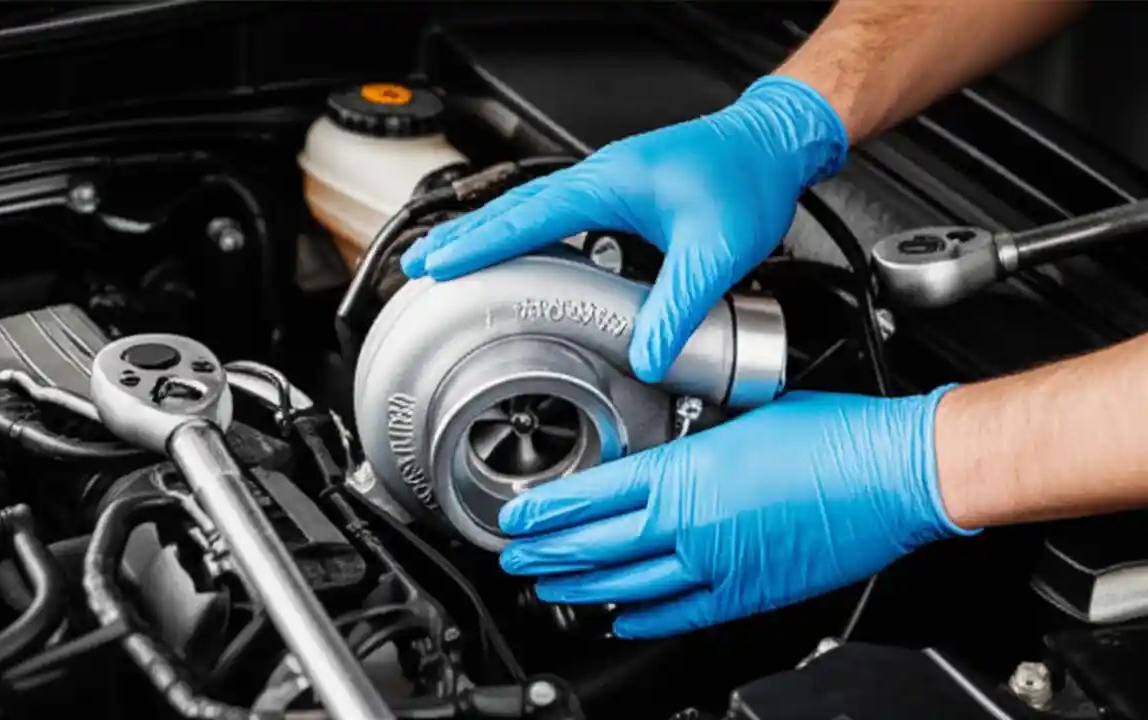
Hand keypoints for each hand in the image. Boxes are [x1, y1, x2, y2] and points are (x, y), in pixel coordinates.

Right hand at [401, 76, 847, 381]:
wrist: (772, 144)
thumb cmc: (746, 178)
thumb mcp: (714, 252)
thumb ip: (677, 307)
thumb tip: (647, 356)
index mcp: (608, 185)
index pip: (526, 218)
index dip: (479, 244)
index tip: (438, 264)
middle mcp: (598, 178)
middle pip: (511, 210)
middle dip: (462, 238)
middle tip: (419, 264)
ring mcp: (604, 183)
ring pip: (529, 210)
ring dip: (487, 234)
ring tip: (451, 260)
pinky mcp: (617, 193)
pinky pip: (554, 213)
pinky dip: (522, 232)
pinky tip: (518, 253)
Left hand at [496, 389, 974, 638]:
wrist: (896, 474)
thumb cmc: (834, 436)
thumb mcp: (744, 416)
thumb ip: (695, 439)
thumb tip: (668, 450)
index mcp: (684, 471)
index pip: (592, 496)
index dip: (546, 511)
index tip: (517, 517)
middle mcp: (690, 524)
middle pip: (596, 545)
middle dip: (546, 553)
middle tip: (515, 558)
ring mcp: (717, 566)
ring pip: (627, 584)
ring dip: (581, 586)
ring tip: (549, 587)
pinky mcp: (747, 593)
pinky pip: (680, 614)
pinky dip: (643, 618)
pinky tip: (619, 619)